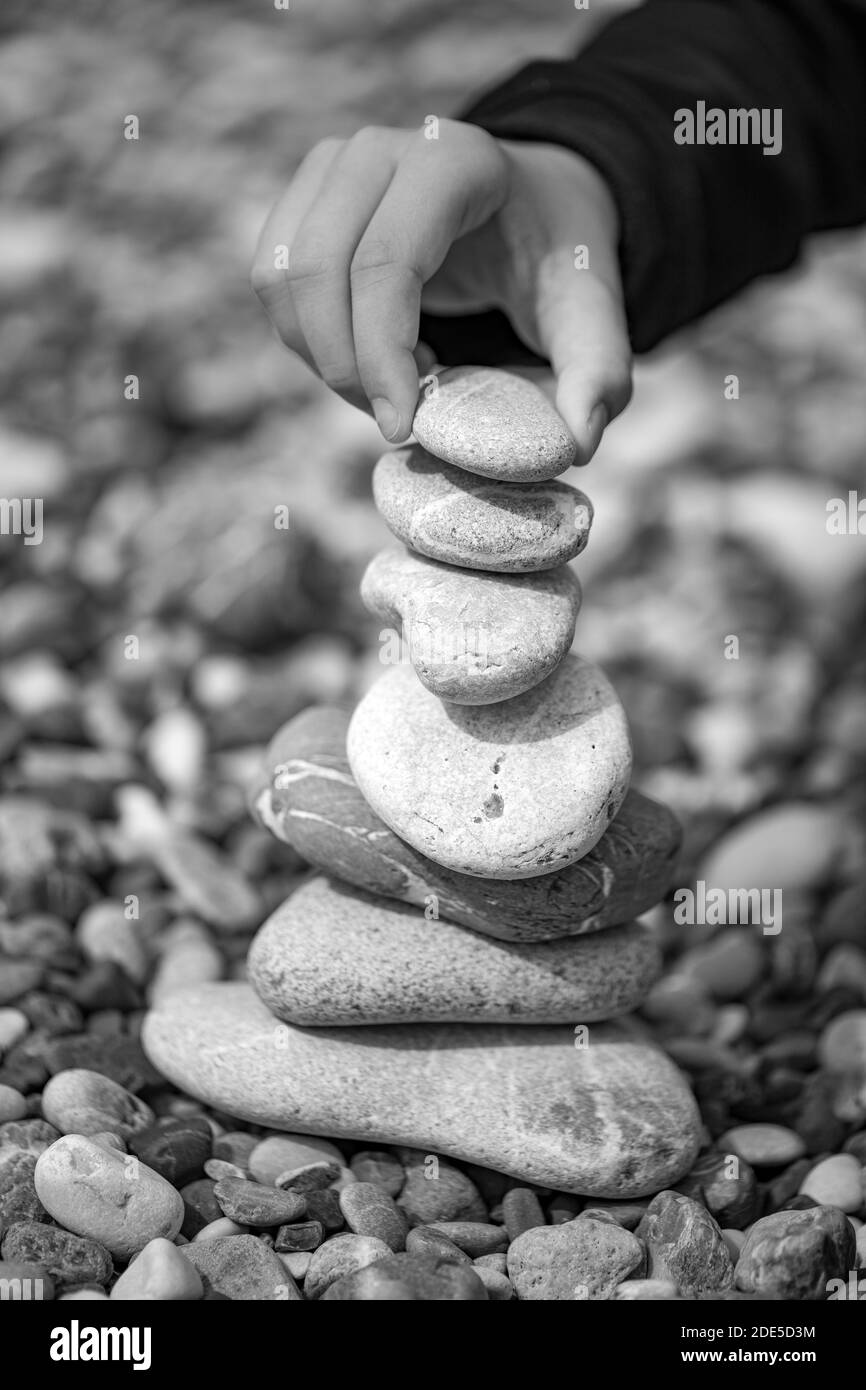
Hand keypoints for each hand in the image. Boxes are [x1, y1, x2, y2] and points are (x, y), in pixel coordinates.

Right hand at [251, 120, 631, 460]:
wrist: (526, 207)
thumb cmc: (552, 258)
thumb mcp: (591, 310)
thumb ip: (599, 372)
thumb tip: (578, 441)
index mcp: (455, 161)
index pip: (386, 263)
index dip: (381, 355)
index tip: (402, 425)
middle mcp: (379, 150)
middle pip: (317, 273)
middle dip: (346, 368)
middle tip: (398, 419)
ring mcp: (329, 167)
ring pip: (280, 281)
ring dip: (323, 357)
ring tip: (390, 381)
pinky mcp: (300, 197)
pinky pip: (270, 284)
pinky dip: (308, 340)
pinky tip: (367, 355)